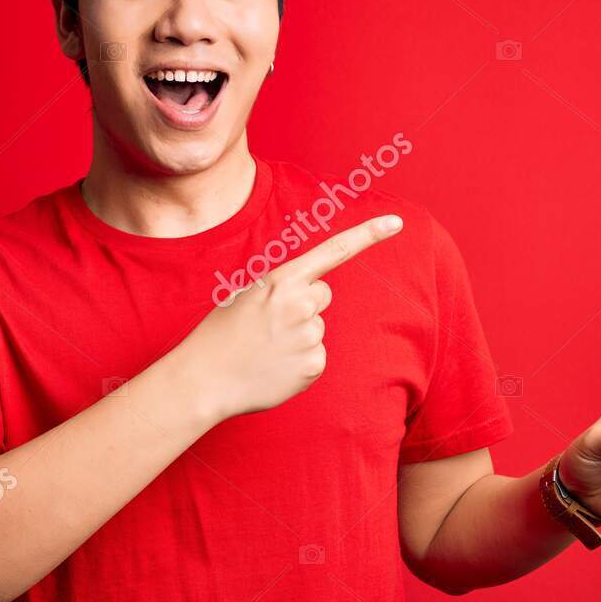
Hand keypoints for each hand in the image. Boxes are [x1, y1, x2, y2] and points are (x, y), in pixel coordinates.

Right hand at [178, 215, 402, 420]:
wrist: (204, 379)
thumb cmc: (221, 335)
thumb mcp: (246, 296)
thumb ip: (283, 289)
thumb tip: (313, 299)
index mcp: (281, 280)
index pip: (333, 251)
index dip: (368, 235)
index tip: (396, 222)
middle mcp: (300, 304)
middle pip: (322, 295)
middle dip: (305, 305)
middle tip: (270, 325)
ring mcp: (309, 336)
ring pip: (317, 329)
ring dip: (298, 338)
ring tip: (266, 350)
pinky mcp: (314, 366)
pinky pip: (316, 357)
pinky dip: (298, 363)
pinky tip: (274, 367)